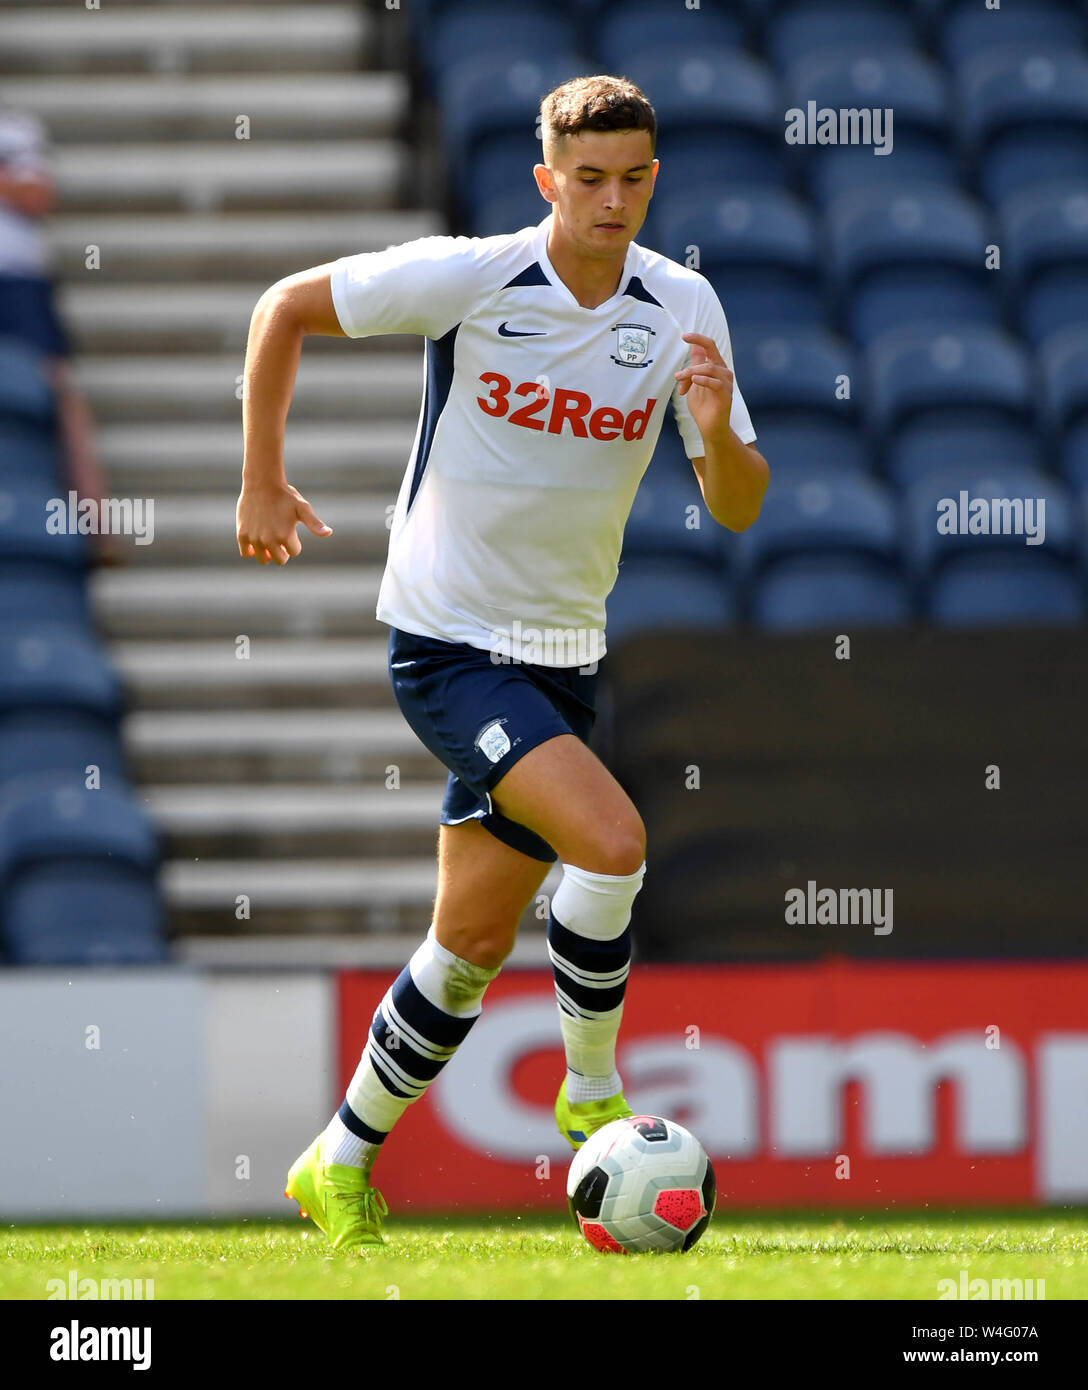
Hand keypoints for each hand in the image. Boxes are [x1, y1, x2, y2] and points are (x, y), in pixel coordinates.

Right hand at [236, 480, 331, 564]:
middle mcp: (269, 540)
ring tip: (269, 540)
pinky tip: (256, 539)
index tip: (290, 531)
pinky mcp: (242, 535)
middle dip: (282, 552)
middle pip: (279, 560)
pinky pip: (246, 553)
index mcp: (285, 536)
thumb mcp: (303, 508)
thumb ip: (315, 523)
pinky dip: (251, 550)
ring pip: (263, 559)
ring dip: (267, 553)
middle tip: (280, 539)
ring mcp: (255, 538)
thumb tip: (329, 533)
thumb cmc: (285, 495)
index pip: (294, 552)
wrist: (262, 483)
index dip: (294, 543)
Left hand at [674, 331, 734, 445]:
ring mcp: (726, 383)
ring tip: (680, 380)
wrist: (709, 428)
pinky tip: (694, 381)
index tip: (685, 336)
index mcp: (716, 367)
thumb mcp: (694, 383)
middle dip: (695, 350)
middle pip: (711, 351)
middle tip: (677, 373)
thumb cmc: (703, 406)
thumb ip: (695, 366)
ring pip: (710, 368)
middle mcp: (723, 372)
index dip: (698, 339)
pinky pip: (716, 383)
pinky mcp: (726, 395)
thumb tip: (694, 347)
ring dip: (692, 372)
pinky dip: (703, 380)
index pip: (710, 346)